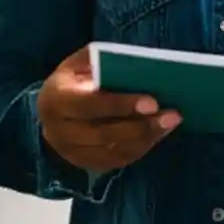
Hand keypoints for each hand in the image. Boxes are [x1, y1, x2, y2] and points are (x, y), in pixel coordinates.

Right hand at [37, 45, 181, 172]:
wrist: (51, 107)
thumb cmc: (75, 78)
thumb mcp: (81, 62)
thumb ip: (104, 61)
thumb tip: (139, 66)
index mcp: (55, 99)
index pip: (90, 105)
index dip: (121, 104)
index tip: (152, 102)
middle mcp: (57, 131)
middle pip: (104, 133)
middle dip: (141, 125)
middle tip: (172, 115)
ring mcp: (69, 152)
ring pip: (113, 150)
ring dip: (146, 137)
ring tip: (172, 121)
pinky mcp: (83, 163)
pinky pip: (116, 160)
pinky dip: (141, 147)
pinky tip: (159, 132)